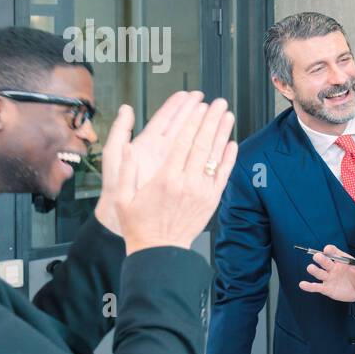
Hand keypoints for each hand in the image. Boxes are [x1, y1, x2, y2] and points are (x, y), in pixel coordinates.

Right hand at [111, 95, 237, 253]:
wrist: (160, 250)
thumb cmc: (139, 224)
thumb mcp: (122, 197)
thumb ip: (126, 170)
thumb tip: (128, 147)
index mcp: (165, 179)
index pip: (182, 142)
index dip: (192, 122)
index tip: (198, 107)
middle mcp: (186, 183)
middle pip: (202, 144)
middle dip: (211, 120)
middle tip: (218, 103)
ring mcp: (202, 191)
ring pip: (215, 157)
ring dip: (222, 133)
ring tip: (227, 115)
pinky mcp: (212, 200)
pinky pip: (224, 175)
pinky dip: (229, 158)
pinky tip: (232, 143)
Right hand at [299, 246, 354, 301]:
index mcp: (342, 260)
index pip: (333, 252)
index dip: (331, 250)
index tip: (329, 250)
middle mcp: (333, 267)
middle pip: (324, 261)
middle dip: (321, 259)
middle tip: (318, 257)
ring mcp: (329, 277)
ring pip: (319, 273)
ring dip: (314, 270)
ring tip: (310, 268)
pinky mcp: (326, 288)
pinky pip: (316, 287)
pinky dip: (309, 286)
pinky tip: (302, 284)